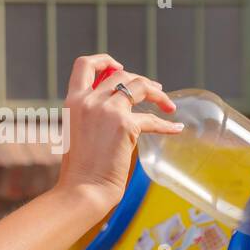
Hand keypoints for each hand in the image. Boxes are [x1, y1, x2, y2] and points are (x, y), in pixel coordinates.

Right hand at [53, 53, 181, 213]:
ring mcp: (107, 110)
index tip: (119, 66)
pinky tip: (176, 128)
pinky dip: (167, 124)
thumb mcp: (77, 131)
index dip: (105, 60)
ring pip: (139, 85)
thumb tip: (119, 106)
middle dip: (141, 79)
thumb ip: (91, 114)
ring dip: (158, 93)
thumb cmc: (81, 169)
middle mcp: (88, 100)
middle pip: (120, 73)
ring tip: (169, 106)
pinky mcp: (125, 125)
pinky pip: (152, 119)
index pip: (84, 65)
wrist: (83, 189)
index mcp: (73, 101)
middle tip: (155, 90)